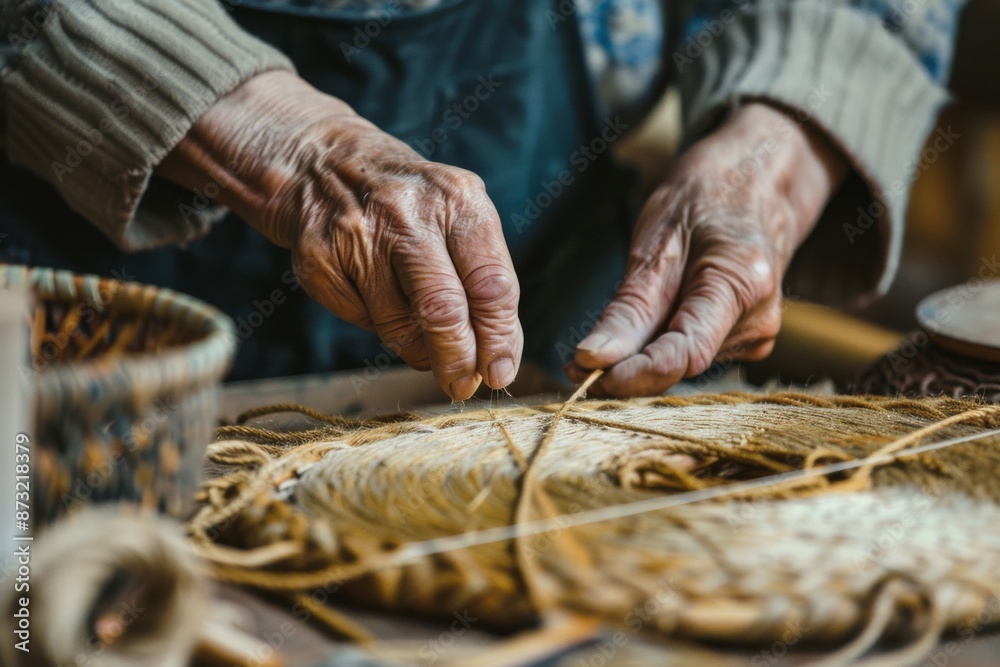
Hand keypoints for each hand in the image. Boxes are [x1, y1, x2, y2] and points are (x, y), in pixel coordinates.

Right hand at [157, 71, 521, 399]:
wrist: (321, 164)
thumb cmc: (411, 206)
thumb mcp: (457, 218)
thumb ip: (482, 281)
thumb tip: (496, 360)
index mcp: (459, 200)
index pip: (492, 284)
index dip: (499, 338)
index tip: (500, 372)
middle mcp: (409, 213)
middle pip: (443, 309)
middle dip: (458, 359)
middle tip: (462, 385)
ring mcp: (358, 234)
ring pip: (397, 324)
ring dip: (417, 349)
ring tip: (422, 344)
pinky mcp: (319, 256)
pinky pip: (358, 317)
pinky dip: (374, 324)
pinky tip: (374, 296)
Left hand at [566, 103, 847, 395]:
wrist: (756, 183)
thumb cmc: (705, 199)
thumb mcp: (657, 239)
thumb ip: (630, 306)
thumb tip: (593, 359)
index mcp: (742, 284)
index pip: (685, 353)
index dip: (635, 374)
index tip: (587, 377)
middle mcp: (758, 317)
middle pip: (682, 364)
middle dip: (626, 371)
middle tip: (572, 369)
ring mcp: (756, 332)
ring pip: (682, 363)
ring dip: (638, 361)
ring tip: (596, 352)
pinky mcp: (745, 339)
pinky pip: (690, 353)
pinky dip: (656, 349)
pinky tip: (636, 336)